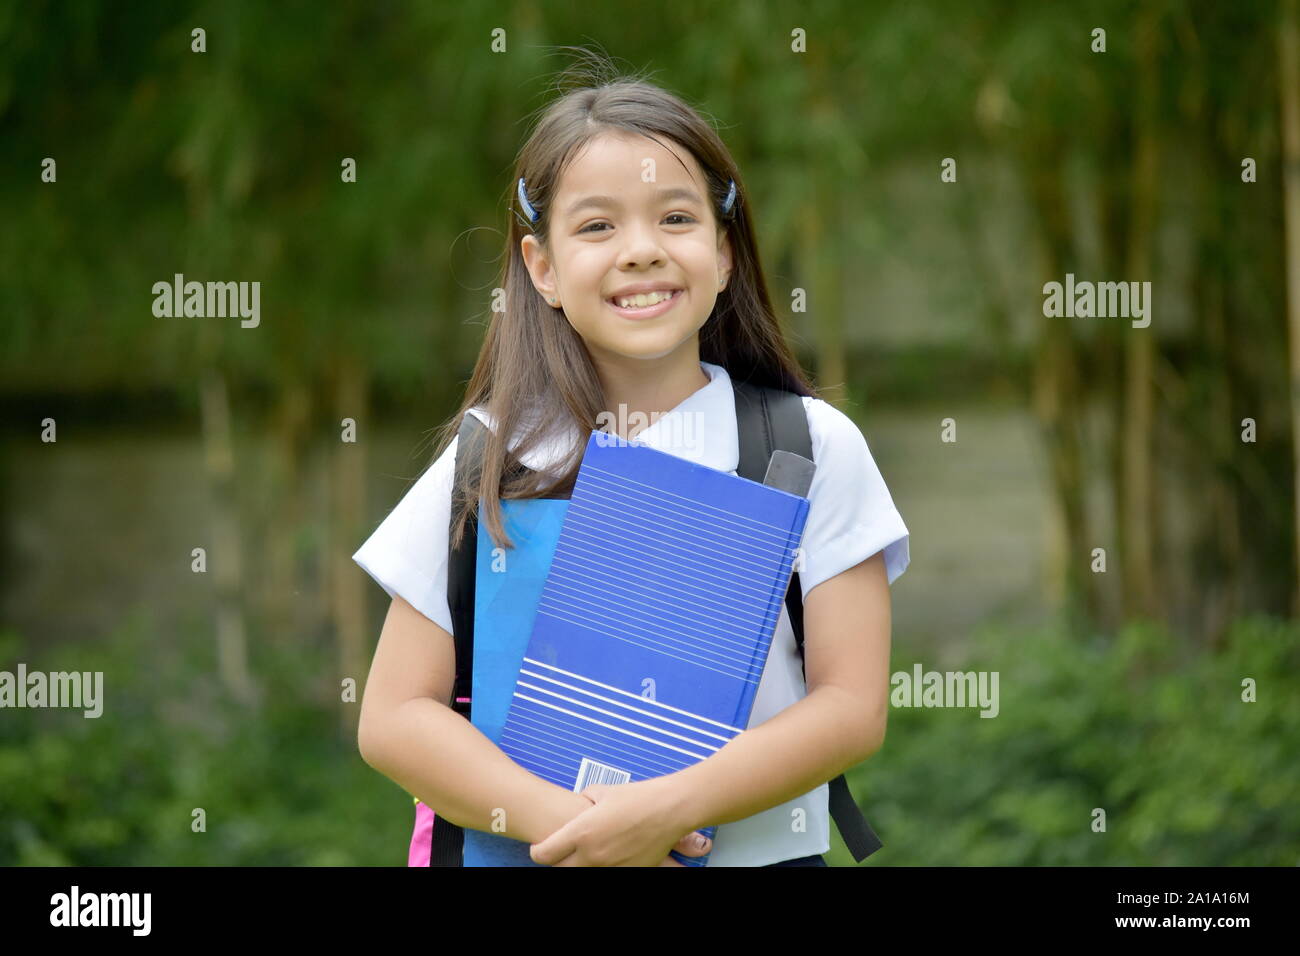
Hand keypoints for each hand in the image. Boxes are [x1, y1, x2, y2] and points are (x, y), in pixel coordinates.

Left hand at [530, 779, 709, 866]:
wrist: (670, 809)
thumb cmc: (637, 796)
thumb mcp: (602, 791)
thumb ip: (584, 800)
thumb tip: (579, 804)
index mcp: (581, 832)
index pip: (545, 854)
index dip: (537, 851)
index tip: (538, 848)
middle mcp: (593, 854)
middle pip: (560, 870)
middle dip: (557, 862)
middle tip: (559, 853)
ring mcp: (611, 867)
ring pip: (582, 874)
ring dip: (580, 864)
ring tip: (587, 851)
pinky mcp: (629, 872)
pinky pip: (606, 874)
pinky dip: (602, 867)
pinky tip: (608, 856)